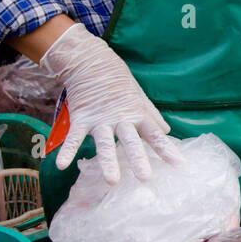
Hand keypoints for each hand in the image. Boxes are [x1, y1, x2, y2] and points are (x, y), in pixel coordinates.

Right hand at [39, 23, 183, 182]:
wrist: (91, 60)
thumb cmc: (118, 81)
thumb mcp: (139, 97)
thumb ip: (152, 116)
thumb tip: (167, 131)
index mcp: (137, 115)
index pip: (155, 135)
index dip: (167, 149)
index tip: (179, 165)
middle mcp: (121, 119)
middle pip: (131, 141)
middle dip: (138, 159)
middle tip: (145, 178)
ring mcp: (100, 120)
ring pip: (105, 143)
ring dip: (108, 161)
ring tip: (112, 181)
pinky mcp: (81, 118)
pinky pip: (74, 137)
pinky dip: (67, 150)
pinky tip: (61, 165)